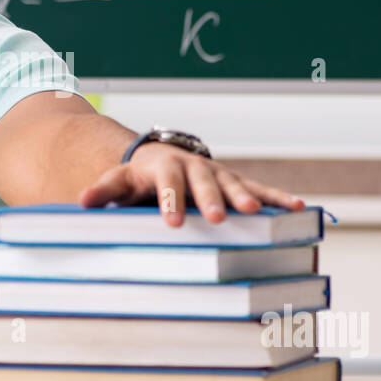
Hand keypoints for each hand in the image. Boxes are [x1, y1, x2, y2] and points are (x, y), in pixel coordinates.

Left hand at [77, 142, 305, 226]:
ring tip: (257, 213)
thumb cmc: (138, 178)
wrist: (159, 158)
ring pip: (234, 183)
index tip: (173, 222)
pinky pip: (260, 190)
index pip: (166, 183)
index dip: (170, 200)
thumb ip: (103, 192)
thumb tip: (80, 202)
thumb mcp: (119, 182)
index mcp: (163, 167)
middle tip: (217, 218)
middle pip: (202, 182)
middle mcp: (193, 167)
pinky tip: (300, 208)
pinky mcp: (235, 182)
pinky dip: (279, 198)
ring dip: (246, 198)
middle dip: (211, 199)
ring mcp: (217, 174)